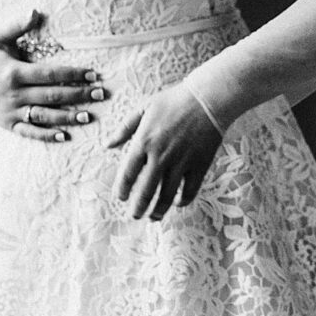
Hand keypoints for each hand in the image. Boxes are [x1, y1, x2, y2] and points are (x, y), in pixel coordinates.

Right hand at [0, 10, 104, 141]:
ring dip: (67, 117)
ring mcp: (11, 112)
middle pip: (51, 95)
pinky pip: (29, 132)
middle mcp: (14, 94)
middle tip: (100, 94)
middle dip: (77, 95)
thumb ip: (16, 25)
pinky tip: (64, 136)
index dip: (72, 74)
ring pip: (43, 116)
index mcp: (14, 73)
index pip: (49, 74)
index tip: (93, 74)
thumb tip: (35, 11)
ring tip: (89, 116)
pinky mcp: (10, 124)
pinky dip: (46, 136)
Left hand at [106, 84, 225, 221]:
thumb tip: (107, 145)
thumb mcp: (144, 108)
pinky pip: (190, 190)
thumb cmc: (174, 100)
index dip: (122, 191)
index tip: (121, 198)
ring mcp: (181, 162)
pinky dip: (183, 201)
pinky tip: (178, 203)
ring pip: (167, 196)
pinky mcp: (199, 165)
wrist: (208, 98)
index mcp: (143, 142)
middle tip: (135, 215)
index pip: (128, 175)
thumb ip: (124, 129)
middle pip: (145, 192)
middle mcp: (160, 156)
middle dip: (138, 209)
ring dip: (158, 211)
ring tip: (153, 217)